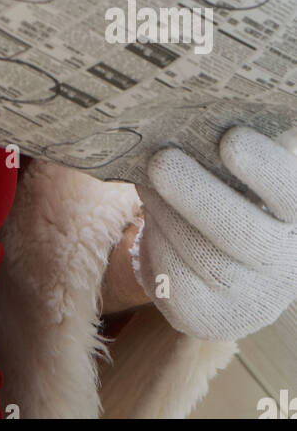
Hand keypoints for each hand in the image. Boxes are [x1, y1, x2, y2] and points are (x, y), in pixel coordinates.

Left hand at [131, 127, 296, 340]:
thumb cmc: (230, 193)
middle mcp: (284, 263)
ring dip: (168, 213)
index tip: (230, 139)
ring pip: (204, 259)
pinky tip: (153, 215)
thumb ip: (229, 146)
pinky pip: (175, 283)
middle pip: (245, 235)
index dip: (265, 169)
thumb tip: (189, 112)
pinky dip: (157, 243)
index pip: (290, 193)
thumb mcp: (239, 172)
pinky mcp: (208, 318)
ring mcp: (250, 298)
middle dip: (198, 196)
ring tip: (148, 178)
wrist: (219, 257)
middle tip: (161, 160)